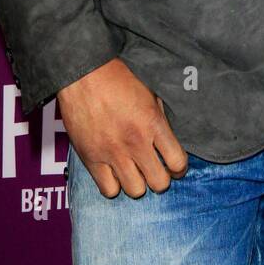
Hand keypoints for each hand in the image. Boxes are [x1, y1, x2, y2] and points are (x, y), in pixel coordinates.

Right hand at [58, 57, 188, 198]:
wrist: (84, 73)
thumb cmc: (118, 78)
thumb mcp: (150, 93)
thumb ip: (160, 119)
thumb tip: (169, 141)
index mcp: (153, 123)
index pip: (178, 162)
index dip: (179, 168)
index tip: (175, 166)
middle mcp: (135, 142)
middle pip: (159, 183)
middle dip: (161, 178)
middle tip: (155, 169)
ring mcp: (112, 153)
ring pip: (135, 190)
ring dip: (138, 183)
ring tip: (134, 171)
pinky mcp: (91, 158)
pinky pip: (108, 190)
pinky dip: (114, 185)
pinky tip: (114, 173)